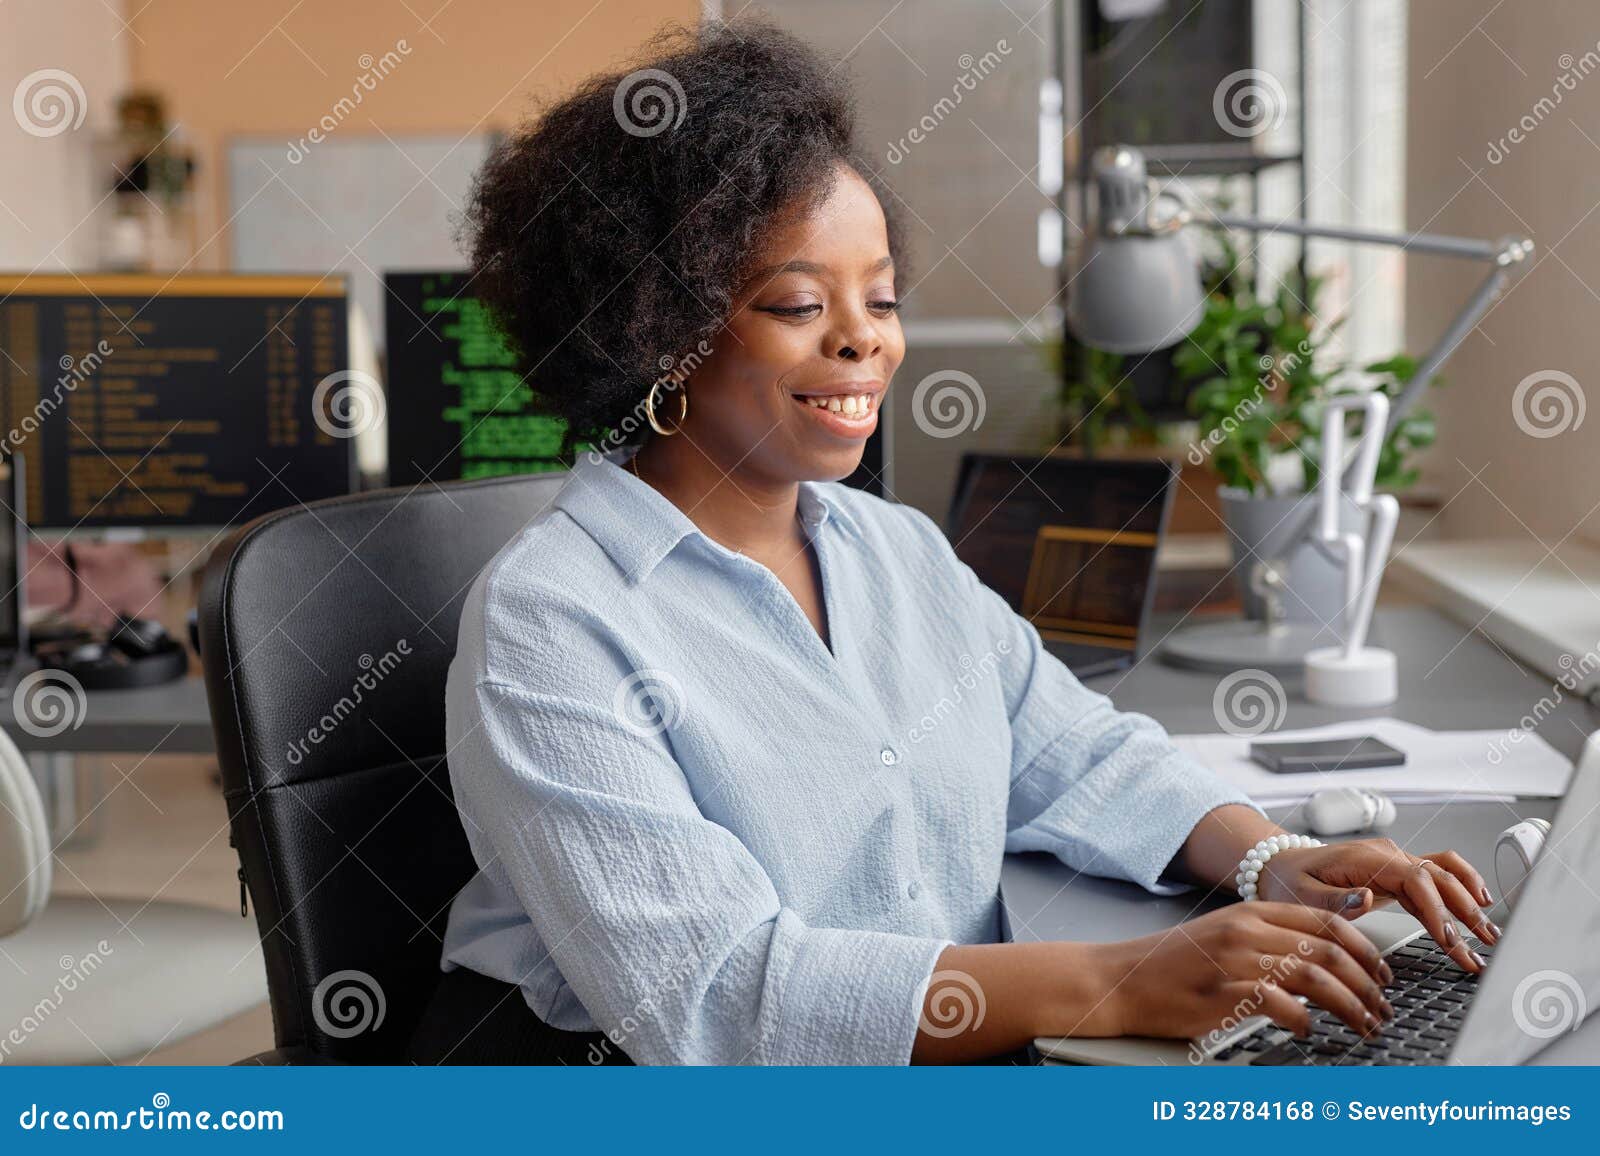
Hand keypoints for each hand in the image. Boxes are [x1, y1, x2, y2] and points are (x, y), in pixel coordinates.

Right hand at [1101, 903, 1393, 1039]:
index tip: (1382, 973)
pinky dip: (1304, 1021)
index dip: (1365, 949)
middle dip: (1366, 983)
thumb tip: (1320, 955)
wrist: (1121, 979)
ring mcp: (1235, 960)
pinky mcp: (1224, 992)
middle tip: (1381, 1007)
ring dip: (1349, 1006)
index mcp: (1251, 911)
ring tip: (1362, 1025)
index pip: (1326, 922)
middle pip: (1329, 952)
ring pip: (1314, 978)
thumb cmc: (1170, 964)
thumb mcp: (1223, 934)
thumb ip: (1268, 937)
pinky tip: (1308, 1030)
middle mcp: (1247, 930)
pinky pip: (1281, 1005)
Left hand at [1255, 838, 1498, 972]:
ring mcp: (1393, 861)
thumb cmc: (1287, 881)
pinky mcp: (1395, 871)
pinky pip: (1435, 874)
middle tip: (1484, 946)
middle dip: (1464, 912)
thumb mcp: (1302, 896)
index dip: (1437, 910)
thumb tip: (1368, 898)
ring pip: (1442, 876)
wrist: (1278, 865)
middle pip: (1437, 878)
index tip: (1450, 941)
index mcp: (1365, 859)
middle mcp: (1385, 855)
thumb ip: (1335, 901)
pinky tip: (1478, 903)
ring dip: (1469, 901)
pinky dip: (1460, 886)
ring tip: (1489, 933)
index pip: (1415, 880)